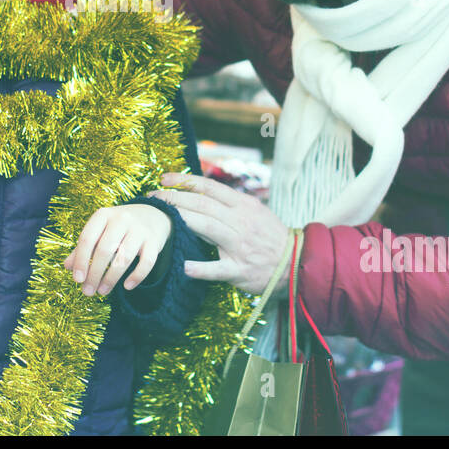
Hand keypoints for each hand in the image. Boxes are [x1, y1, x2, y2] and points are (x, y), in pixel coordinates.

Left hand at [64, 203, 171, 296]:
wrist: (153, 215)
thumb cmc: (119, 227)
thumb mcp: (100, 230)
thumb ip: (84, 247)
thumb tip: (67, 266)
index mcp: (103, 215)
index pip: (87, 238)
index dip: (81, 260)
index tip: (77, 280)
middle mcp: (122, 219)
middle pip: (104, 250)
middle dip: (94, 274)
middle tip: (88, 292)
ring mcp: (140, 229)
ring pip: (124, 258)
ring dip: (111, 278)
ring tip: (102, 292)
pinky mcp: (154, 241)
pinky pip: (147, 262)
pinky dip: (137, 276)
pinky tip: (127, 287)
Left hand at [150, 173, 290, 294]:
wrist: (295, 263)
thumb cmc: (269, 236)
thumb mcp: (253, 212)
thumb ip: (229, 203)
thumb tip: (200, 192)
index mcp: (243, 205)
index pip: (209, 187)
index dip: (184, 181)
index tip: (164, 179)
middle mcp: (240, 221)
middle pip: (202, 204)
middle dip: (174, 199)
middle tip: (153, 197)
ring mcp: (239, 246)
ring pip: (206, 227)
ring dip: (180, 221)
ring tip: (159, 219)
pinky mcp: (239, 269)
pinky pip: (217, 268)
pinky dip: (200, 268)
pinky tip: (183, 266)